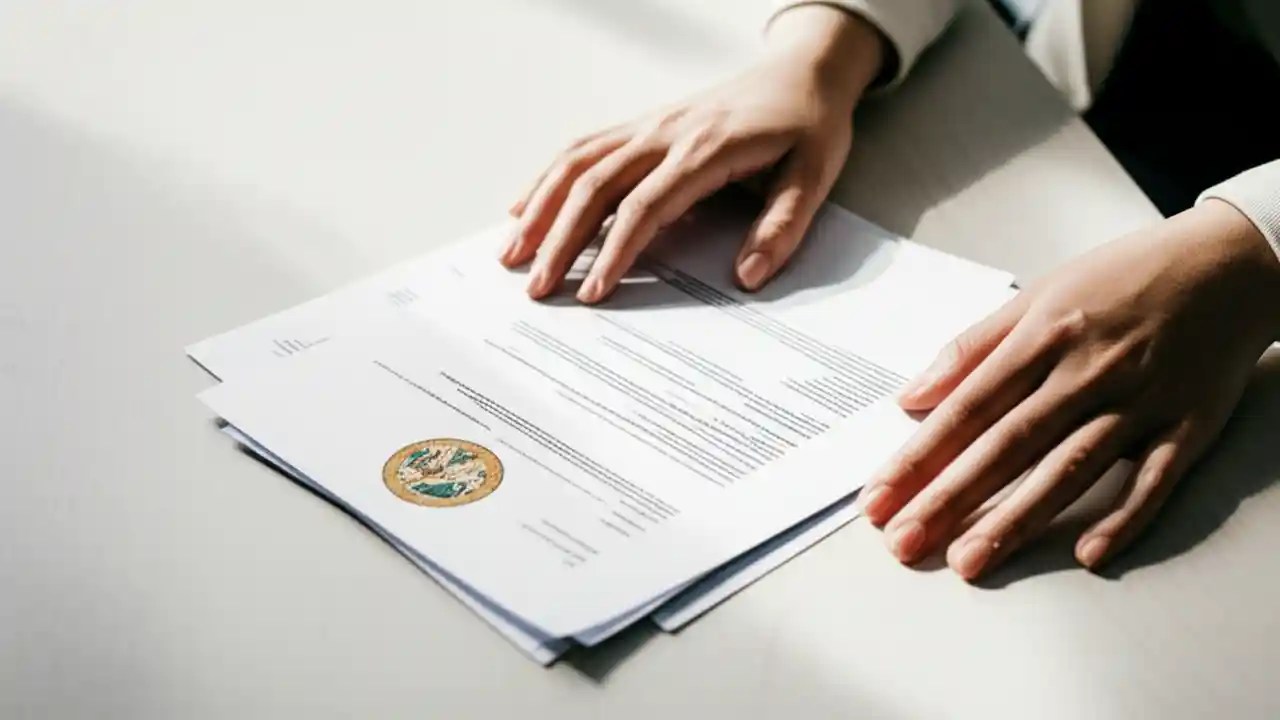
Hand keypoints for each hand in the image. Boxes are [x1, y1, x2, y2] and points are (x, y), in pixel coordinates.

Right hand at [501, 6, 885, 302]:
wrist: (803, 70)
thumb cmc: (807, 123)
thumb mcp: (814, 175)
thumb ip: (781, 225)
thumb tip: (747, 275)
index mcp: (706, 149)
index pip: (646, 206)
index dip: (616, 251)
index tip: (595, 291)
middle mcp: (666, 133)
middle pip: (596, 186)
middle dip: (559, 240)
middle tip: (537, 287)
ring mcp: (649, 125)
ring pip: (578, 163)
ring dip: (540, 207)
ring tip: (512, 251)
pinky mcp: (643, 125)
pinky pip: (584, 148)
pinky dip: (548, 177)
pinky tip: (524, 205)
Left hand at [860, 200, 1279, 579]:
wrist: (1228, 263)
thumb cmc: (1124, 277)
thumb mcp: (1039, 293)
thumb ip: (972, 347)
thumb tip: (912, 395)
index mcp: (1044, 336)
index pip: (967, 407)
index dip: (919, 455)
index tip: (879, 498)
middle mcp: (1086, 372)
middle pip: (1007, 445)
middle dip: (950, 497)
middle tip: (904, 542)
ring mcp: (1139, 403)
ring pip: (1069, 469)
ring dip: (1017, 519)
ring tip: (970, 561)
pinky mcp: (1186, 428)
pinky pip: (1153, 481)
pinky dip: (1124, 518)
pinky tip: (1088, 555)